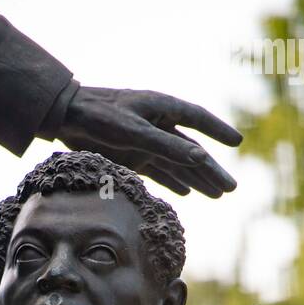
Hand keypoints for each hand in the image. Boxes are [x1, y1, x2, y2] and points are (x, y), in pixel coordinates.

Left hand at [58, 86, 240, 197]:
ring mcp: (145, 141)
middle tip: (231, 189)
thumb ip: (167, 147)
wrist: (66, 117)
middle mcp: (158, 124)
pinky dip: (172, 182)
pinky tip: (186, 193)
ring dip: (196, 180)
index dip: (218, 131)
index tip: (237, 143)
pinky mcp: (132, 155)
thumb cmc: (100, 117)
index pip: (198, 120)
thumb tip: (201, 159)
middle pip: (191, 151)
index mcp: (163, 108)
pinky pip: (158, 171)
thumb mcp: (135, 133)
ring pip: (177, 164)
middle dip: (211, 170)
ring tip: (217, 196)